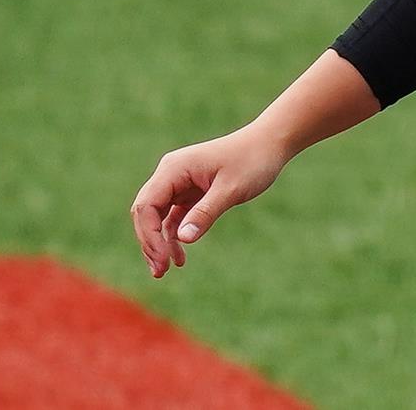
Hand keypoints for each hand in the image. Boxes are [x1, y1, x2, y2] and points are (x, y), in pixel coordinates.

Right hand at [130, 125, 289, 278]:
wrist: (269, 144)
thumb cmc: (252, 161)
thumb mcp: (231, 189)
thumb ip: (206, 213)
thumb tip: (182, 240)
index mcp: (174, 168)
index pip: (146, 205)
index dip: (149, 234)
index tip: (162, 258)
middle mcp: (171, 174)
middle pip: (146, 212)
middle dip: (150, 242)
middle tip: (161, 270)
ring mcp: (179, 184)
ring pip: (156, 217)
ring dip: (158, 242)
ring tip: (164, 270)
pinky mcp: (190, 192)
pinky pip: (173, 217)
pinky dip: (174, 236)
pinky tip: (179, 257)